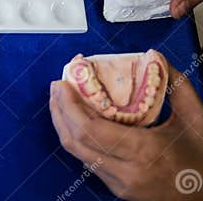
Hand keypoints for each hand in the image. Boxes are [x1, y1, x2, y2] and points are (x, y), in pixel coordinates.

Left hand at [49, 66, 202, 200]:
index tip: (63, 85)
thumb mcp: (197, 118)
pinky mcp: (117, 188)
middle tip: (57, 88)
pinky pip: (88, 161)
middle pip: (75, 141)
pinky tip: (78, 121)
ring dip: (64, 125)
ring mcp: (119, 183)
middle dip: (59, 111)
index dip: (69, 106)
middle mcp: (126, 171)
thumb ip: (175, 84)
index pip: (90, 129)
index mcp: (144, 151)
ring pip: (77, 153)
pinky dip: (79, 138)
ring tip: (62, 101)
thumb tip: (155, 58)